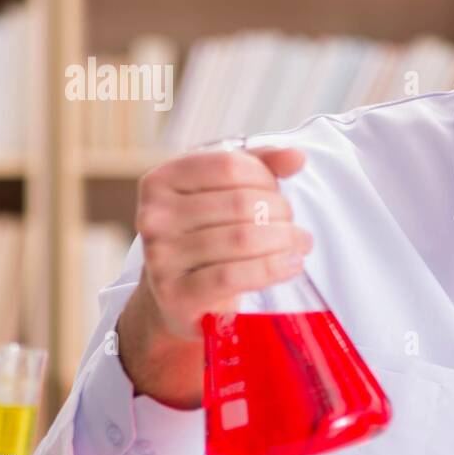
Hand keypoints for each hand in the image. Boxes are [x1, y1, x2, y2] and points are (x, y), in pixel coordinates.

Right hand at [116, 147, 312, 406]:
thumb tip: (296, 156)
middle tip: (293, 226)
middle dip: (280, 212)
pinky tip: (291, 265)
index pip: (229, 165)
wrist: (178, 297)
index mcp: (161, 181)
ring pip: (242, 239)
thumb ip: (260, 167)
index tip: (277, 193)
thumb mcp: (225, 194)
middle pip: (240, 202)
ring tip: (299, 244)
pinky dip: (273, 268)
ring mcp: (161, 257)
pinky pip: (234, 275)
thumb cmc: (206, 237)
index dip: (266, 178)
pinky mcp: (177, 294)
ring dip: (284, 240)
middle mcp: (154, 217)